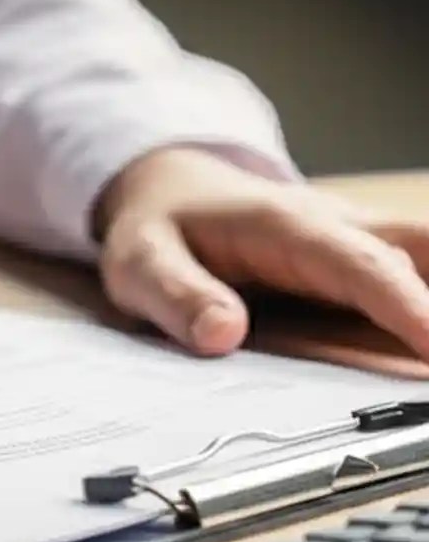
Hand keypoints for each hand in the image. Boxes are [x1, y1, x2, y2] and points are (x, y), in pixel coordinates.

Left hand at [93, 147, 428, 357]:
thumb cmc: (159, 227)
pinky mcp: (360, 262)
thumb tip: (222, 334)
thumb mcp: (141, 261)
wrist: (168, 190)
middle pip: (420, 254)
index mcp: (286, 227)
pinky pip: (414, 275)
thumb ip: (177, 295)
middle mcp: (336, 227)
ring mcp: (355, 242)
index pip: (360, 267)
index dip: (406, 308)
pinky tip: (419, 352)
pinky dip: (423, 303)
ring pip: (426, 259)